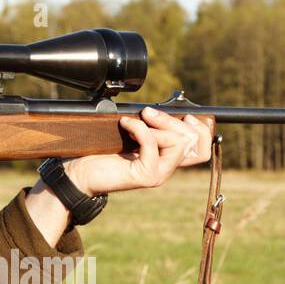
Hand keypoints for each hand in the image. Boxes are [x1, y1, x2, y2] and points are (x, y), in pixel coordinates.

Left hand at [64, 106, 213, 195]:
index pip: (203, 149)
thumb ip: (153, 125)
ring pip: (178, 142)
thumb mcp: (133, 133)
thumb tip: (167, 108)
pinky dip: (139, 128)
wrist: (81, 172)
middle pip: (193, 141)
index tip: (186, 114)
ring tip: (135, 123)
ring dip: (157, 126)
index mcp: (168, 157)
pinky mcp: (146, 176)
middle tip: (149, 113)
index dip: (202, 129)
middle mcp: (167, 168)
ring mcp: (158, 174)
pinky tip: (125, 125)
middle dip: (174, 120)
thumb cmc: (102, 151)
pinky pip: (153, 144)